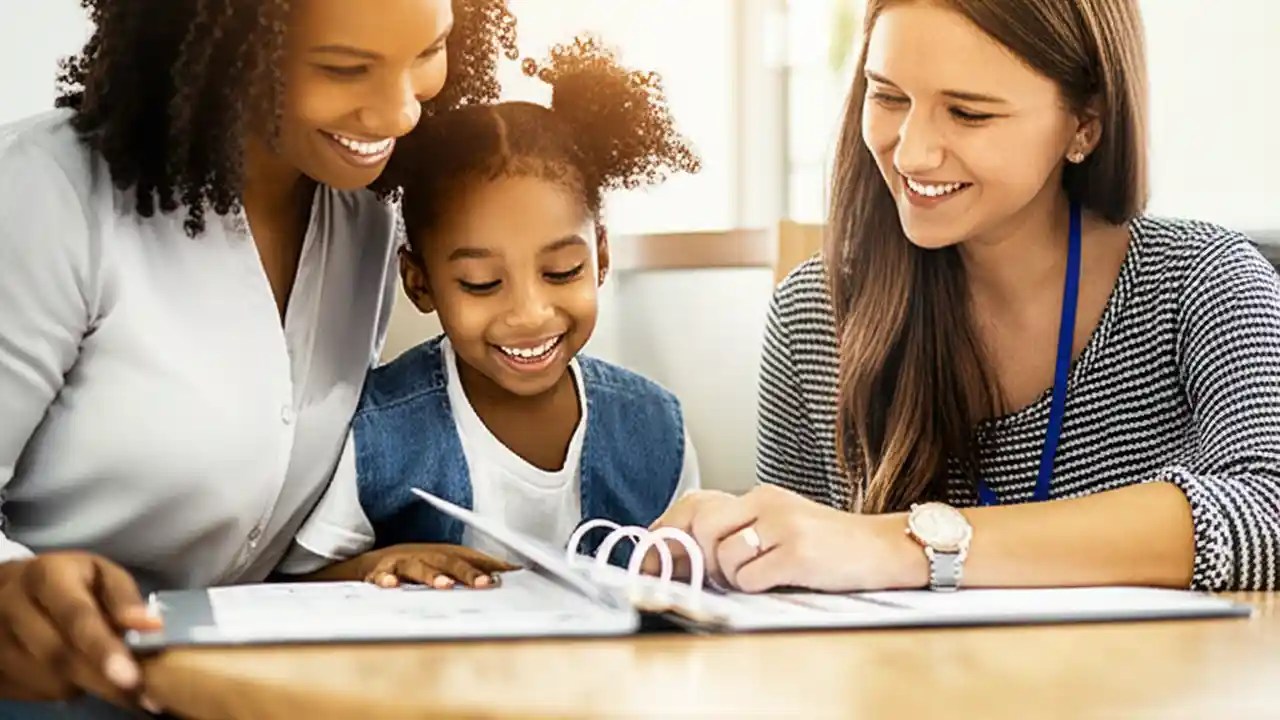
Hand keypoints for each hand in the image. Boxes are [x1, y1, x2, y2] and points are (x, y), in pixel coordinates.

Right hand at [0, 552, 162, 711]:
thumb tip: (151, 626)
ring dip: (87, 685)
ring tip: (111, 676)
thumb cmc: (68, 581)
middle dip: (103, 680)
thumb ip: (125, 598)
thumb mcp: (101, 573)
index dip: (103, 649)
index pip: (75, 617)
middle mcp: (12, 607)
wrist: (8, 590)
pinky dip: (65, 690)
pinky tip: (80, 676)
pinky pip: (35, 692)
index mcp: (45, 576)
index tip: (131, 677)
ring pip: (49, 680)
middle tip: (141, 695)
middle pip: (59, 656)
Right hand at [343, 544, 519, 588]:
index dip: (492, 566)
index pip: (473, 559)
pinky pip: (383, 576)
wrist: (374, 560)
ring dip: (433, 576)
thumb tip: (513, 572)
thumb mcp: (448, 563)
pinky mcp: (382, 572)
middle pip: (450, 563)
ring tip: (446, 585)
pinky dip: (386, 579)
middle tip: (485, 583)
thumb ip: (478, 568)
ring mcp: (405, 563)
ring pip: (420, 568)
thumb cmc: (420, 563)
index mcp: (446, 555)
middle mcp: (428, 556)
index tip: (512, 574)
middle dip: (468, 573)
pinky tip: (391, 585)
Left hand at [650, 485, 926, 592]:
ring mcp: (782, 526)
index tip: (652, 559)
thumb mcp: (781, 524)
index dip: (666, 533)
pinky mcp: (798, 553)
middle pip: (701, 527)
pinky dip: (754, 587)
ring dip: (732, 578)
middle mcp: (767, 503)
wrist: (883, 548)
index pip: (694, 504)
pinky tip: (777, 582)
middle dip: (698, 559)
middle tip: (716, 576)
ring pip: (724, 556)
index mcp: (759, 495)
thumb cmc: (830, 544)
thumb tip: (686, 552)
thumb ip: (740, 530)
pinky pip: (750, 577)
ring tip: (759, 577)